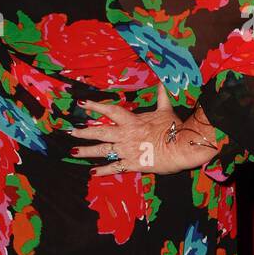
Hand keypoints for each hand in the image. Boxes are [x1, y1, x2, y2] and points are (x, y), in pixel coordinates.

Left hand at [68, 84, 220, 176]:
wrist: (182, 147)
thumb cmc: (175, 128)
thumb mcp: (166, 110)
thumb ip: (161, 96)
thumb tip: (162, 82)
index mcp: (132, 121)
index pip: (110, 111)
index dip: (95, 107)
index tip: (81, 104)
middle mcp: (126, 135)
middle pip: (100, 132)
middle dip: (84, 132)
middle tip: (70, 132)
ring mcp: (127, 150)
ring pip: (102, 150)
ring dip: (87, 152)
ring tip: (74, 152)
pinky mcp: (133, 164)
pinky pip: (115, 168)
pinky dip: (103, 171)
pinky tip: (92, 172)